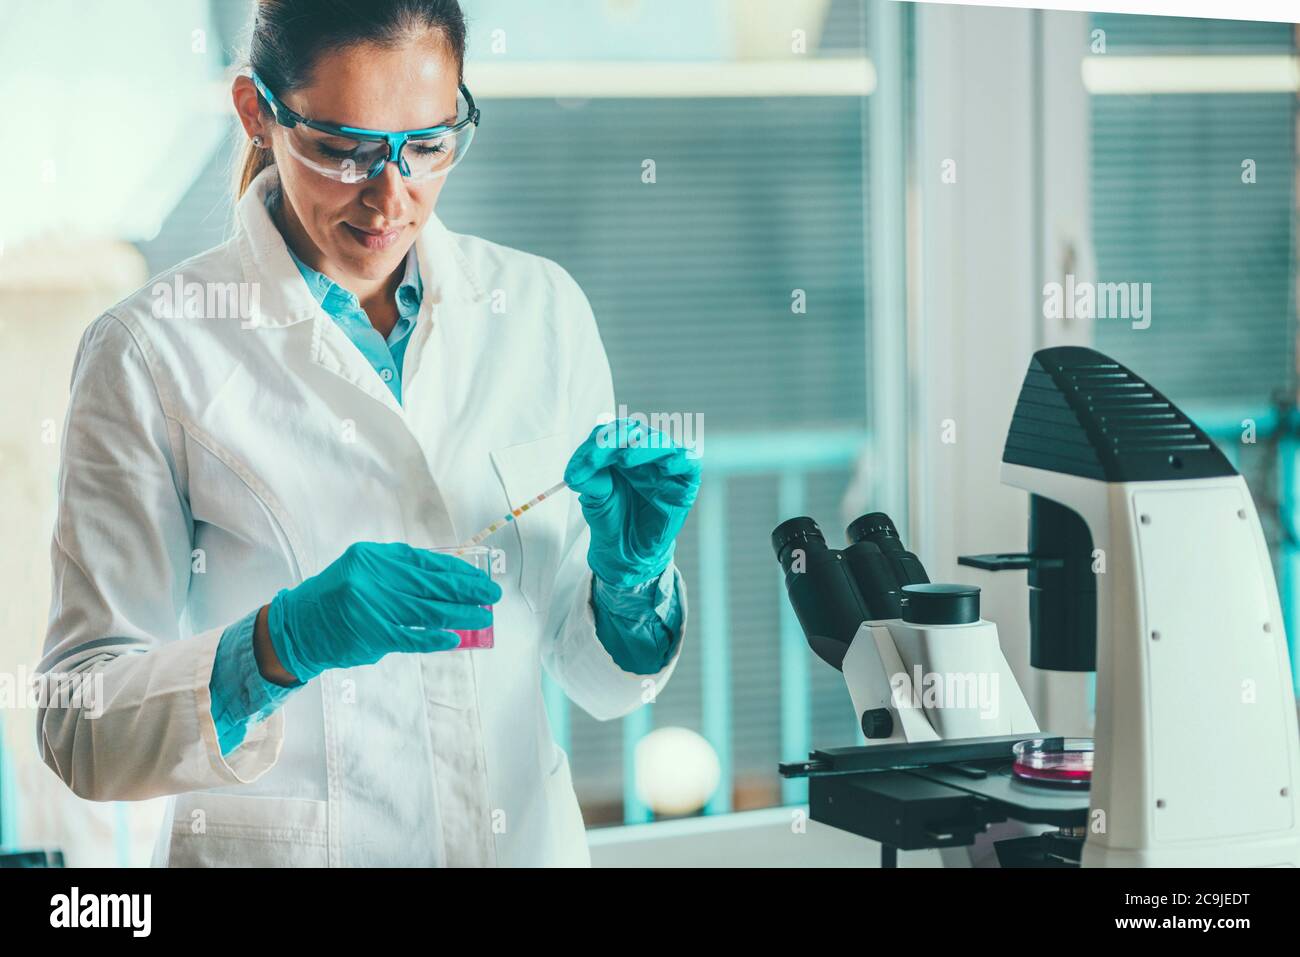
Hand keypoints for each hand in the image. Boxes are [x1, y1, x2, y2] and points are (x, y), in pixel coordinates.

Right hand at [266, 542, 501, 682]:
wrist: (297, 627)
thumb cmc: (335, 597)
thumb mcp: (362, 570)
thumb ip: (398, 572)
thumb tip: (447, 582)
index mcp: (373, 557)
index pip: (426, 561)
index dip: (457, 570)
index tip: (480, 577)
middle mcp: (373, 577)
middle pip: (432, 585)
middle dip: (467, 591)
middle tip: (492, 595)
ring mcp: (372, 607)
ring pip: (428, 611)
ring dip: (460, 615)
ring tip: (483, 617)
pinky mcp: (372, 635)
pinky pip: (412, 637)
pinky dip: (436, 639)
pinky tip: (456, 638)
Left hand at [563, 419, 700, 587]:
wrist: (626, 550)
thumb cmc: (611, 518)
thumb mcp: (594, 497)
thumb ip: (589, 479)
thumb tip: (579, 470)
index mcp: (621, 449)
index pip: (611, 432)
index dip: (594, 445)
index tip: (578, 468)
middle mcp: (645, 452)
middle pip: (634, 431)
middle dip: (613, 442)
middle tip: (594, 460)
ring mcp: (666, 464)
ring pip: (660, 442)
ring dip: (642, 447)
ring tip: (624, 460)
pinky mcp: (685, 481)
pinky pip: (688, 462)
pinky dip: (678, 460)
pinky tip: (665, 467)